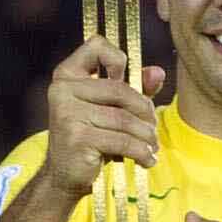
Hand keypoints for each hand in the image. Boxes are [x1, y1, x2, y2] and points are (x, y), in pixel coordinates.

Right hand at [32, 38, 164, 201]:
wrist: (64, 176)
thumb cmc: (90, 137)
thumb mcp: (110, 109)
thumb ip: (133, 88)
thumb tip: (159, 73)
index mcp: (67, 74)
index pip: (96, 45)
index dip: (117, 58)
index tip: (126, 79)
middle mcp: (62, 89)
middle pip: (119, 89)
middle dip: (144, 110)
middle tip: (152, 128)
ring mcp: (67, 113)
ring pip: (123, 118)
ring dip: (145, 135)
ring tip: (152, 146)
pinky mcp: (77, 137)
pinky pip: (121, 140)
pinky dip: (140, 152)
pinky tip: (147, 159)